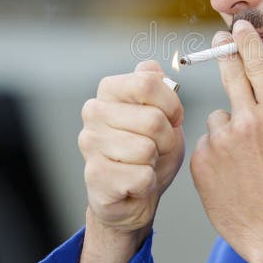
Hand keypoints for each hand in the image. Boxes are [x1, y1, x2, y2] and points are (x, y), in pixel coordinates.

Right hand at [78, 60, 184, 233]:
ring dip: (155, 161)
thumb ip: (159, 87)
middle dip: (167, 138)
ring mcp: (90, 143)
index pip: (147, 83)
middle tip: (158, 147)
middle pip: (152, 118)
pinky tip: (136, 182)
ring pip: (146, 149)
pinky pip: (141, 176)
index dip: (171, 104)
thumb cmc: (150, 150)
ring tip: (145, 163)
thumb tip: (152, 67)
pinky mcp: (94, 175)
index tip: (173, 118)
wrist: (134, 195)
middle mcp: (93, 112)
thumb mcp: (163, 113)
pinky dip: (147, 182)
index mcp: (110, 90)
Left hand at [190, 20, 262, 262]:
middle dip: (226, 53)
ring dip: (232, 128)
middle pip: (231, 75)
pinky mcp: (201, 162)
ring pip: (221, 117)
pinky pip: (208, 144)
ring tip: (249, 159)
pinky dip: (219, 152)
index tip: (238, 27)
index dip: (247, 41)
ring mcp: (219, 142)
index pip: (258, 64)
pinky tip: (236, 173)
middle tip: (221, 42)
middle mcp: (245, 121)